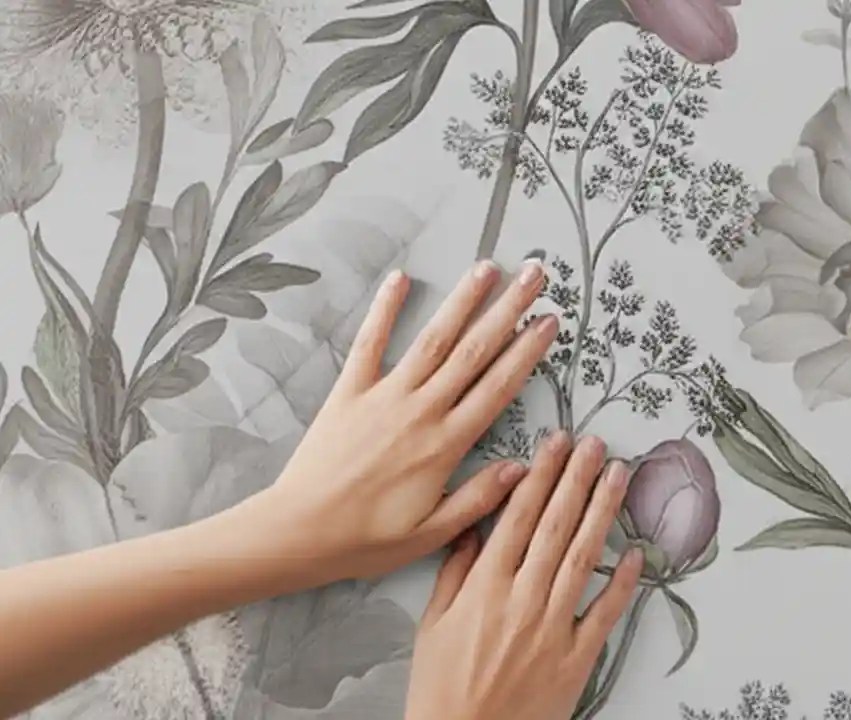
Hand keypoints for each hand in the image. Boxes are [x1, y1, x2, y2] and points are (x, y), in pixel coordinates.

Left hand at [243, 258, 557, 586]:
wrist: (299, 531)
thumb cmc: (366, 539)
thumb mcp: (432, 533)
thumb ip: (478, 497)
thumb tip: (523, 467)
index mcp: (445, 444)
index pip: (498, 388)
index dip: (527, 352)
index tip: (548, 322)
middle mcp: (420, 410)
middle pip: (474, 351)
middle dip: (508, 310)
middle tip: (533, 276)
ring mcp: (384, 395)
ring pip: (433, 339)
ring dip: (462, 301)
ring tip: (487, 267)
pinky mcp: (349, 392)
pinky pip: (369, 343)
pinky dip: (385, 309)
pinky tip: (400, 279)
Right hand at [405, 433, 643, 719]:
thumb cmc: (441, 687)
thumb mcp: (432, 625)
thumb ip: (454, 572)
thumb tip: (472, 528)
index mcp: (484, 586)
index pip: (519, 515)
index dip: (541, 474)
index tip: (557, 443)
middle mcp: (522, 599)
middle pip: (556, 526)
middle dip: (577, 479)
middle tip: (597, 444)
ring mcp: (553, 627)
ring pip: (584, 557)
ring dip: (603, 512)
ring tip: (619, 476)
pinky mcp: (576, 657)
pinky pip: (604, 612)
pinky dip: (623, 582)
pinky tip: (637, 552)